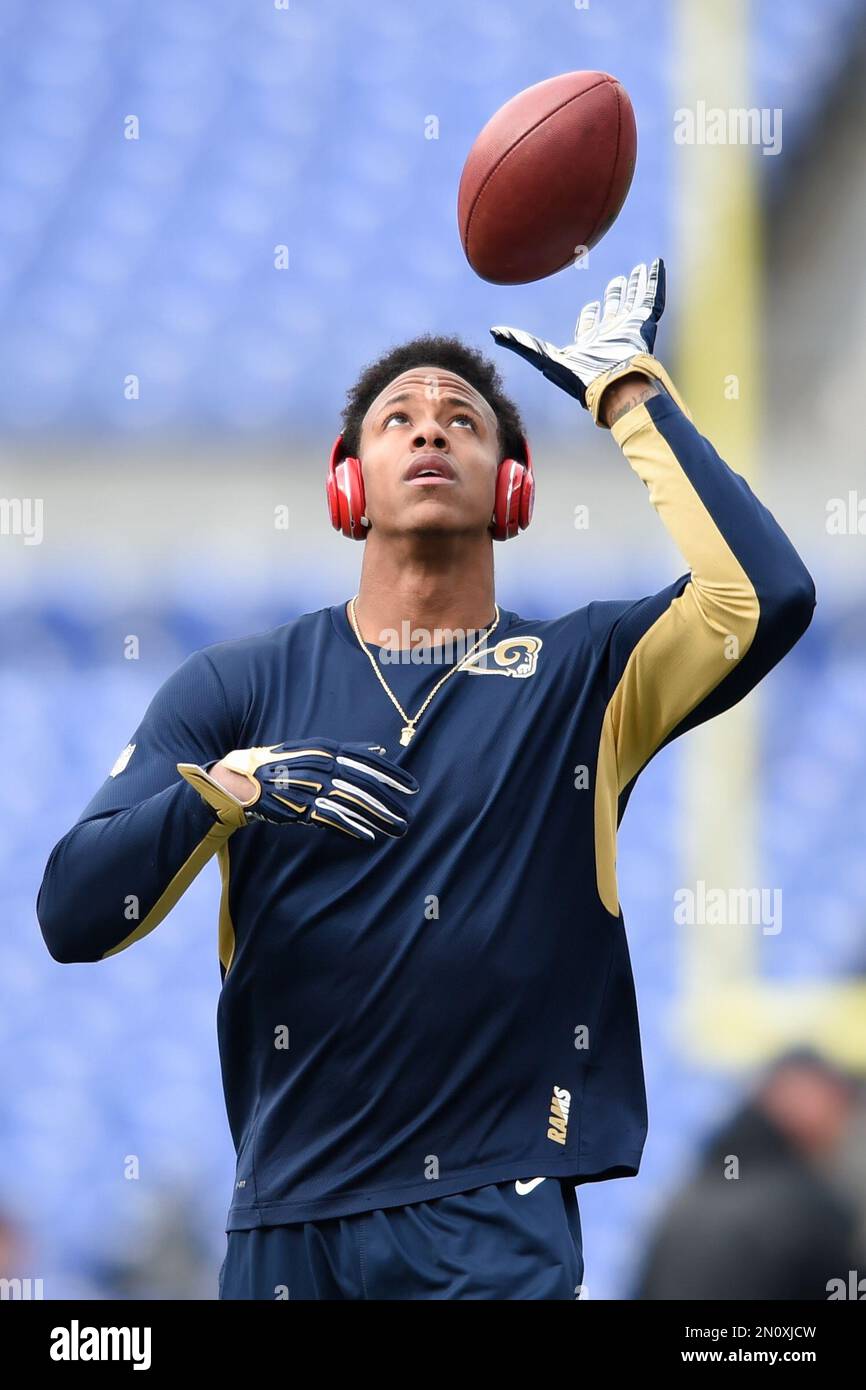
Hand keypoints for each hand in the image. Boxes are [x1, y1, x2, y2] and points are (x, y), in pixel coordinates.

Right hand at [182, 739, 419, 841]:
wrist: (236, 781)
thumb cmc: (277, 766)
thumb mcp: (312, 750)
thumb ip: (345, 751)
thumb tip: (379, 750)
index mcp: (323, 749)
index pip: (365, 761)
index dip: (391, 773)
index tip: (412, 786)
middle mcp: (319, 765)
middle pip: (363, 783)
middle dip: (389, 799)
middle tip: (409, 814)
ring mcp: (309, 786)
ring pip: (351, 802)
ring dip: (376, 816)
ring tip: (397, 829)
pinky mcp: (298, 806)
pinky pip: (330, 818)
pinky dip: (351, 827)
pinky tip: (368, 836)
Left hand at [490, 258, 665, 408]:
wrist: (612, 385)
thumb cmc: (578, 377)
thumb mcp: (542, 356)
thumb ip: (520, 344)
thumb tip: (493, 332)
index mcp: (589, 344)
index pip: (590, 326)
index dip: (589, 316)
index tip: (591, 306)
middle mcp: (610, 336)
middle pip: (613, 312)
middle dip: (614, 297)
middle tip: (616, 282)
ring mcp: (629, 330)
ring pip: (634, 302)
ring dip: (635, 286)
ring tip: (638, 270)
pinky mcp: (645, 324)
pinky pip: (653, 297)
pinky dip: (656, 280)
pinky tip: (656, 263)